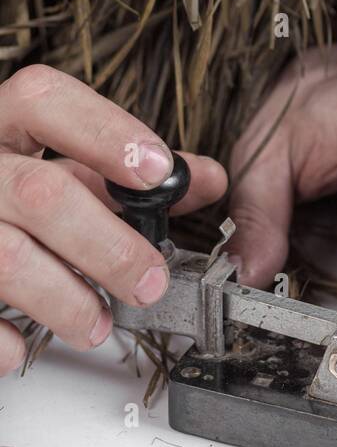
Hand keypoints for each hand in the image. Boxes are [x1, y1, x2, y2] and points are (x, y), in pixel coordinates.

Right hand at [0, 65, 225, 375]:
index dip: (107, 133)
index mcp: (2, 122)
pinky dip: (1, 339)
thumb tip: (206, 179)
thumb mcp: (64, 167)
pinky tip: (22, 346)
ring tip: (97, 323)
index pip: (46, 100)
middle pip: (40, 193)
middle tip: (151, 280)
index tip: (159, 172)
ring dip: (66, 301)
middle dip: (109, 245)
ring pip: (8, 259)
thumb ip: (131, 172)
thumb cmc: (12, 189)